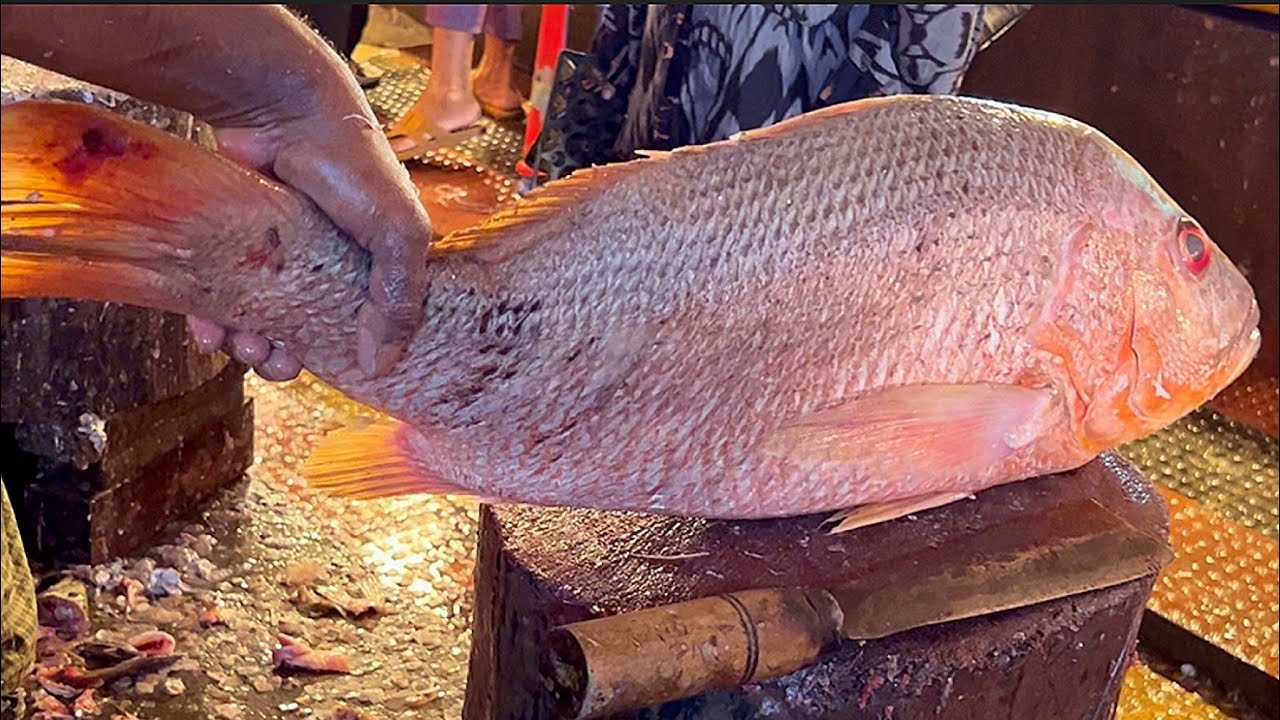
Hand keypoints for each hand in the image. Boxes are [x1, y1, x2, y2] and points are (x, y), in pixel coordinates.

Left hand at [2, 6, 432, 381]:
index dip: (337, 355)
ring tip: (236, 345)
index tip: (318, 367)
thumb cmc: (355, 168)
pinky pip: (217, 296)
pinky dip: (210, 320)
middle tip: (269, 358)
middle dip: (283, 356)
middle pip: (300, 332)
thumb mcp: (398, 235)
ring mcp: (275, 257)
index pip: (355, 328)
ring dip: (244, 344)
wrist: (287, 108)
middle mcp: (322, 267)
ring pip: (255, 320)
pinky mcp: (233, 245)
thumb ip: (399, 301)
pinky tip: (208, 330)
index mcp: (368, 269)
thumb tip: (380, 367)